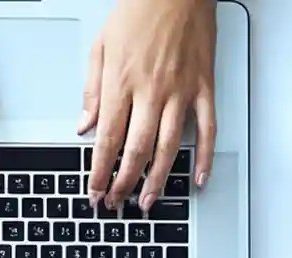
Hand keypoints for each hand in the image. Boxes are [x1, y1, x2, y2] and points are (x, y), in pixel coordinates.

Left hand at [80, 0, 216, 210]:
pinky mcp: (204, 88)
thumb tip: (84, 126)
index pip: (107, 139)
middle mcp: (151, 91)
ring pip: (168, 147)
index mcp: (122, 82)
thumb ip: (91, 90)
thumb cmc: (139, 9)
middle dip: (124, 183)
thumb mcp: (101, 45)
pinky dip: (204, 157)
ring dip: (157, 180)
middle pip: (136, 150)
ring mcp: (181, 92)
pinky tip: (197, 178)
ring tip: (148, 201)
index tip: (95, 191)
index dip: (100, 171)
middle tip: (117, 203)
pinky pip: (207, 129)